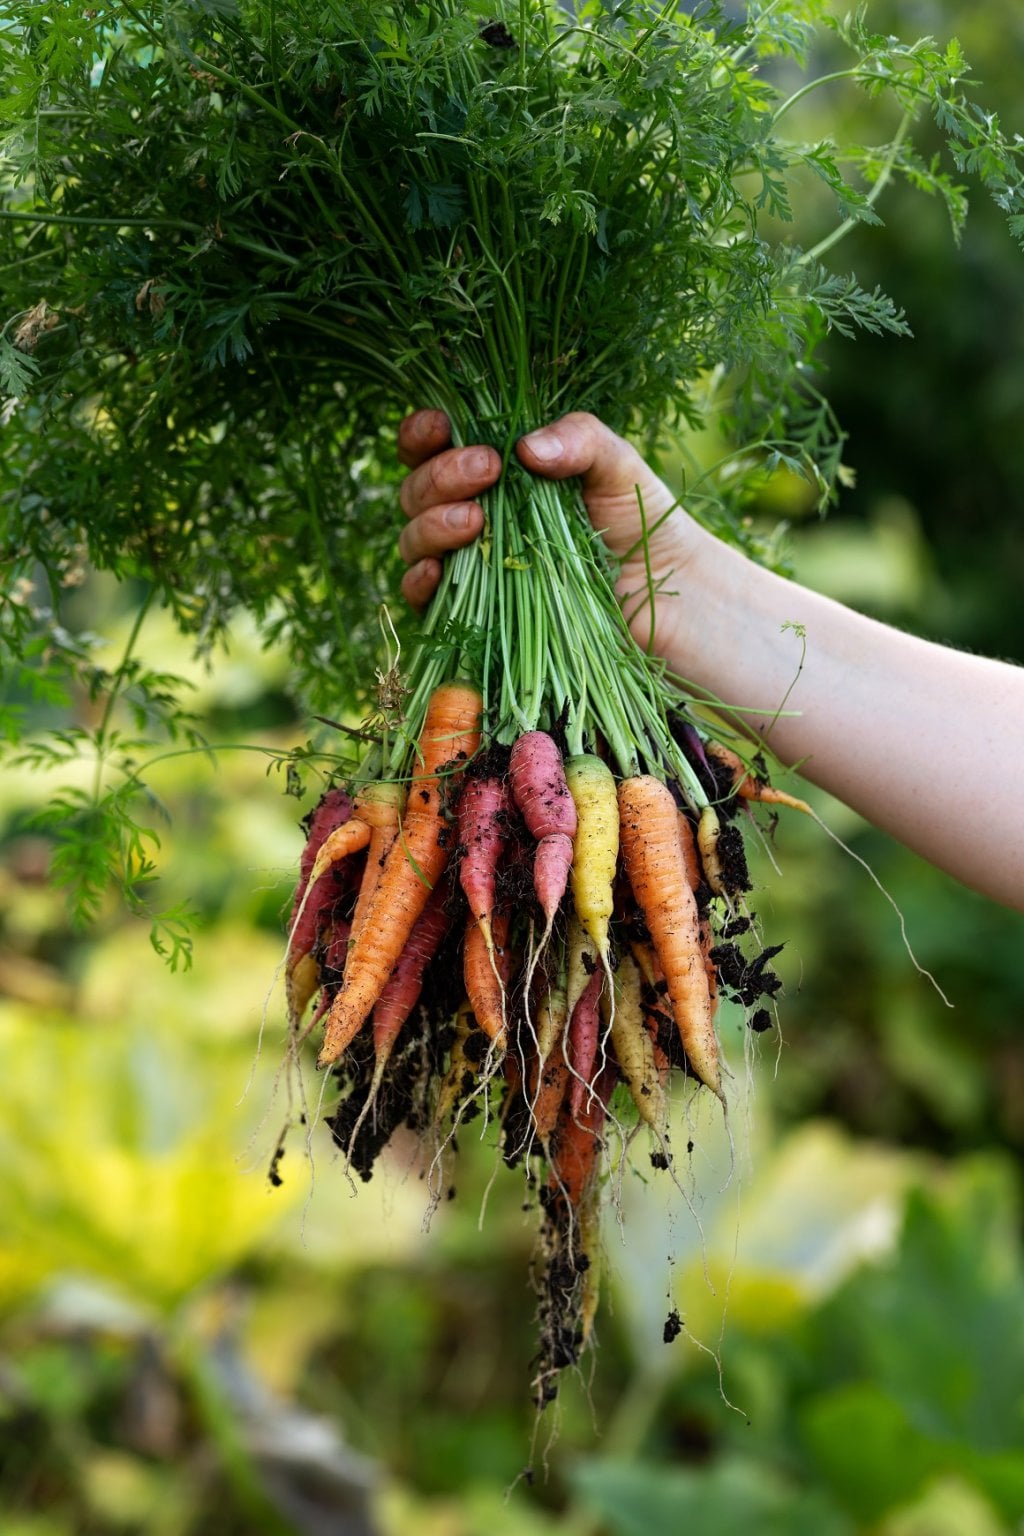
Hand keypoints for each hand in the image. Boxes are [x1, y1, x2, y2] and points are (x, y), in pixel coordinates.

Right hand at [396, 409, 702, 655]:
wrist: (668, 596)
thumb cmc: (643, 522)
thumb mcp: (617, 466)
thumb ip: (579, 439)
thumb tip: (526, 447)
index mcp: (497, 471)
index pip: (434, 445)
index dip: (423, 432)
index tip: (442, 424)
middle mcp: (473, 514)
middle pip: (417, 490)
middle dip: (441, 475)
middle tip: (488, 469)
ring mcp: (470, 566)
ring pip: (413, 540)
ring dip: (430, 524)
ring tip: (474, 519)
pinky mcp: (475, 616)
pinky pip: (423, 599)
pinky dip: (419, 581)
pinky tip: (437, 571)